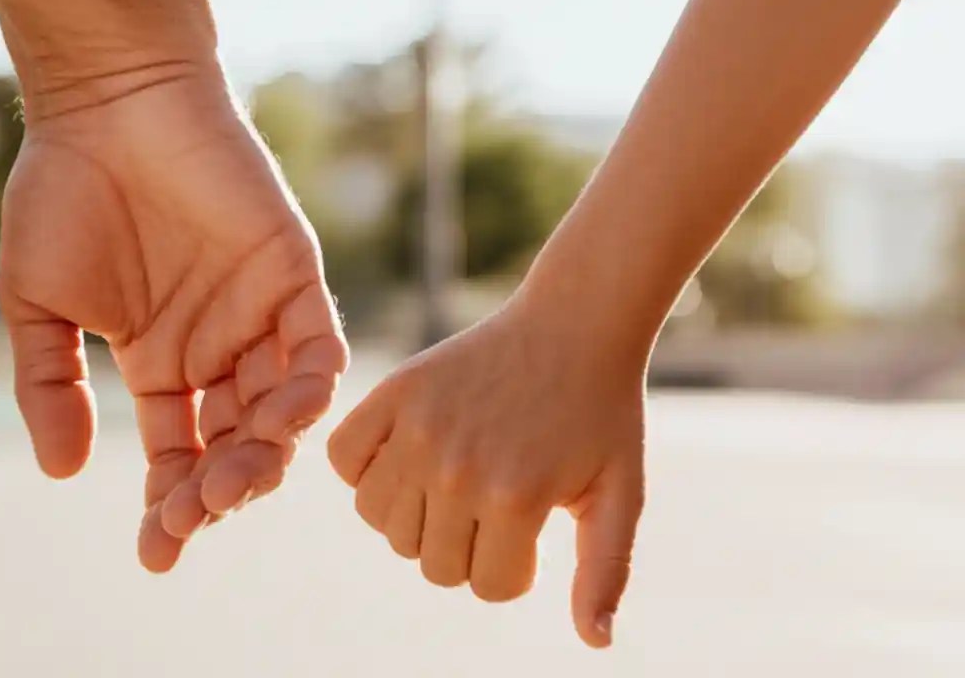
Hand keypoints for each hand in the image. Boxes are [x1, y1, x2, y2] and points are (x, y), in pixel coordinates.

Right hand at [0, 71, 347, 571]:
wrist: (106, 104)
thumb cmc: (64, 195)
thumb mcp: (37, 306)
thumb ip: (49, 387)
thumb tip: (62, 474)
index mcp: (163, 366)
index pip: (179, 456)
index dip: (172, 508)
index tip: (157, 554)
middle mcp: (217, 352)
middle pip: (236, 446)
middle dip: (219, 491)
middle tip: (195, 514)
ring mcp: (258, 316)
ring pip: (281, 409)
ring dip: (265, 453)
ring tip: (232, 480)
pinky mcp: (292, 274)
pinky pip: (317, 345)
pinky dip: (310, 387)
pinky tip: (285, 418)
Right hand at [327, 295, 643, 647]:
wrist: (574, 323)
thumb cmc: (602, 414)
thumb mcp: (619, 495)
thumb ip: (607, 572)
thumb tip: (596, 642)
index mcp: (514, 499)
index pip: (483, 587)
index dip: (514, 568)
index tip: (535, 526)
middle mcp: (456, 468)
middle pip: (430, 563)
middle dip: (468, 547)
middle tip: (498, 504)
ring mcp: (418, 430)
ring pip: (382, 523)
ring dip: (416, 517)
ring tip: (456, 483)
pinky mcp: (394, 394)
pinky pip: (346, 461)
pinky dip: (366, 471)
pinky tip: (407, 460)